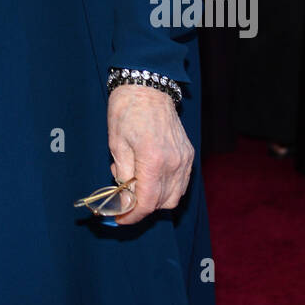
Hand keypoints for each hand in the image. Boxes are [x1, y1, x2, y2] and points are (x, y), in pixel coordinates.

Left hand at [107, 85, 193, 225]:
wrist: (148, 86)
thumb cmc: (127, 109)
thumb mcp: (116, 142)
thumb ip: (122, 174)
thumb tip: (124, 198)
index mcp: (153, 160)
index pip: (146, 202)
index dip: (132, 216)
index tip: (120, 219)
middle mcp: (174, 163)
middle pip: (161, 203)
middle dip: (141, 208)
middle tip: (124, 199)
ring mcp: (184, 159)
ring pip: (174, 196)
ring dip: (155, 200)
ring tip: (136, 183)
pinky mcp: (188, 154)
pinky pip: (181, 183)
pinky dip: (166, 188)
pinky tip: (150, 176)